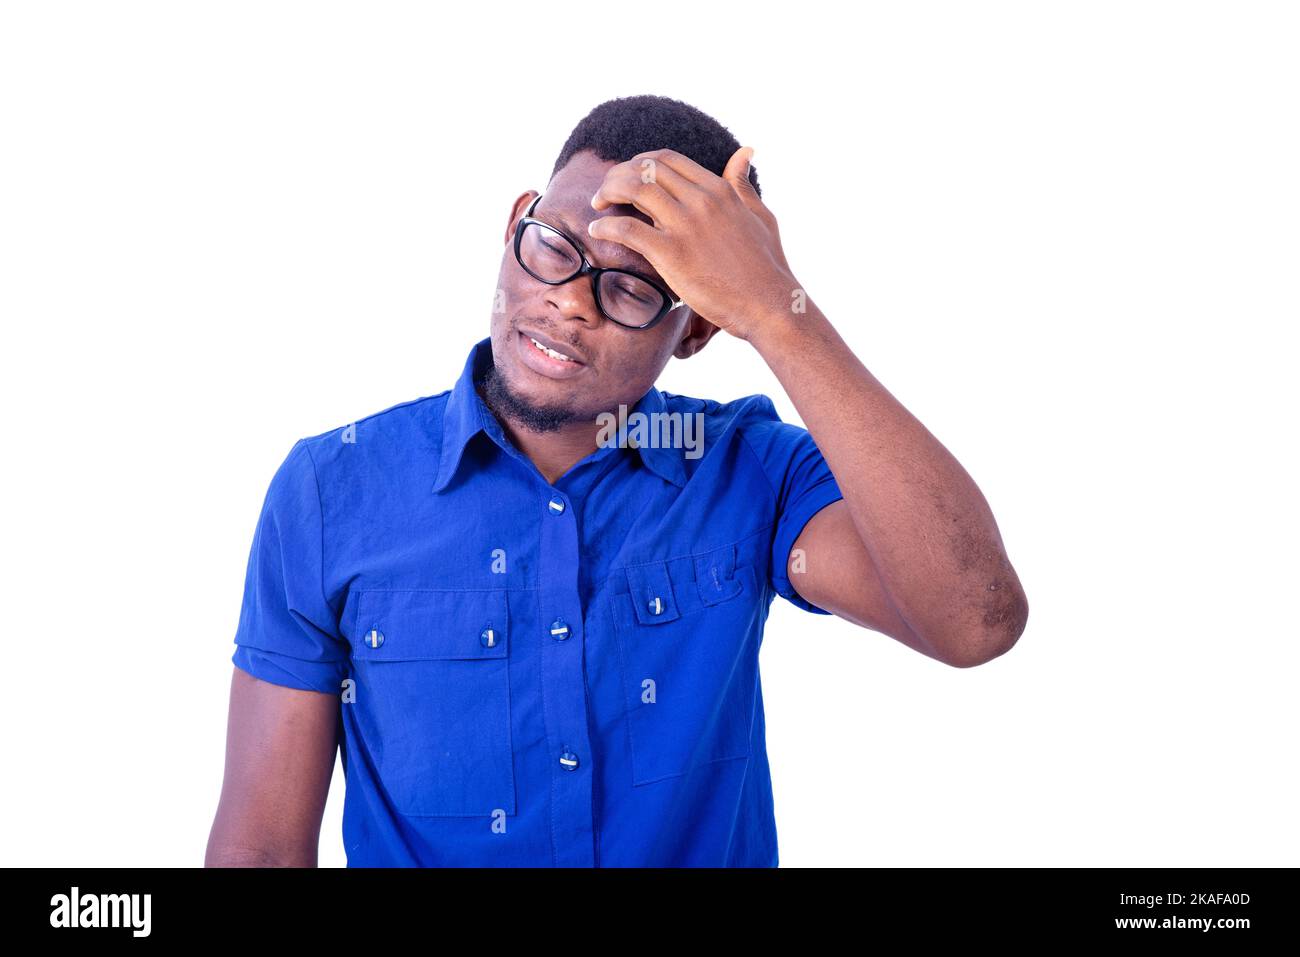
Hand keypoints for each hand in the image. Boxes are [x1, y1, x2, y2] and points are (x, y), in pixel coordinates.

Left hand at [589, 146, 798, 339]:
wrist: (770, 305)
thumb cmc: (767, 267)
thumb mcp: (759, 215)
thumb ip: (742, 185)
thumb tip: (744, 152)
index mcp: (719, 190)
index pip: (667, 159)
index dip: (639, 164)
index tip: (628, 179)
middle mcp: (701, 200)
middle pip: (646, 167)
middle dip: (618, 174)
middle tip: (606, 192)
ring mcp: (686, 225)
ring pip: (634, 188)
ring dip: (608, 191)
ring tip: (597, 205)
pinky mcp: (672, 254)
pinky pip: (628, 229)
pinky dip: (605, 226)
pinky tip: (596, 231)